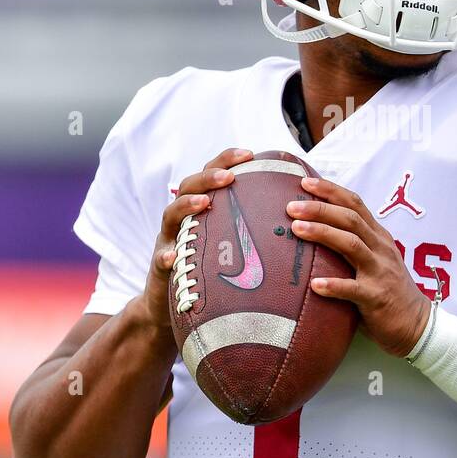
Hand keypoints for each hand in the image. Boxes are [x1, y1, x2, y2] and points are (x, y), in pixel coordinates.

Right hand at [136, 147, 255, 338]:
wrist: (172, 303)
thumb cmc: (210, 270)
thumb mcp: (229, 244)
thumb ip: (250, 227)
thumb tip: (296, 216)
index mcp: (200, 208)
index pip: (211, 175)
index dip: (227, 160)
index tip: (250, 153)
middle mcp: (182, 219)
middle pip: (189, 186)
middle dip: (208, 177)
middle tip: (229, 176)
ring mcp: (169, 240)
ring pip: (171, 215)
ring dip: (186, 205)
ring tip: (204, 202)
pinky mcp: (161, 267)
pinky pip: (161, 260)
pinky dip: (166, 256)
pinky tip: (173, 257)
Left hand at [286, 176, 432, 357]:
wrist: (416, 323)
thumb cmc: (388, 290)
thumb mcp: (375, 259)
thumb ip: (353, 243)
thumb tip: (315, 229)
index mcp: (378, 236)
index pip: (355, 204)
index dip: (330, 190)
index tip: (304, 182)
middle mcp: (380, 248)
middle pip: (350, 219)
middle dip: (320, 209)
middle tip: (291, 206)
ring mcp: (379, 272)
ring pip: (351, 245)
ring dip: (323, 234)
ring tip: (297, 229)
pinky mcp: (376, 297)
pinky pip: (353, 289)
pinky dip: (334, 285)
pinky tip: (314, 285)